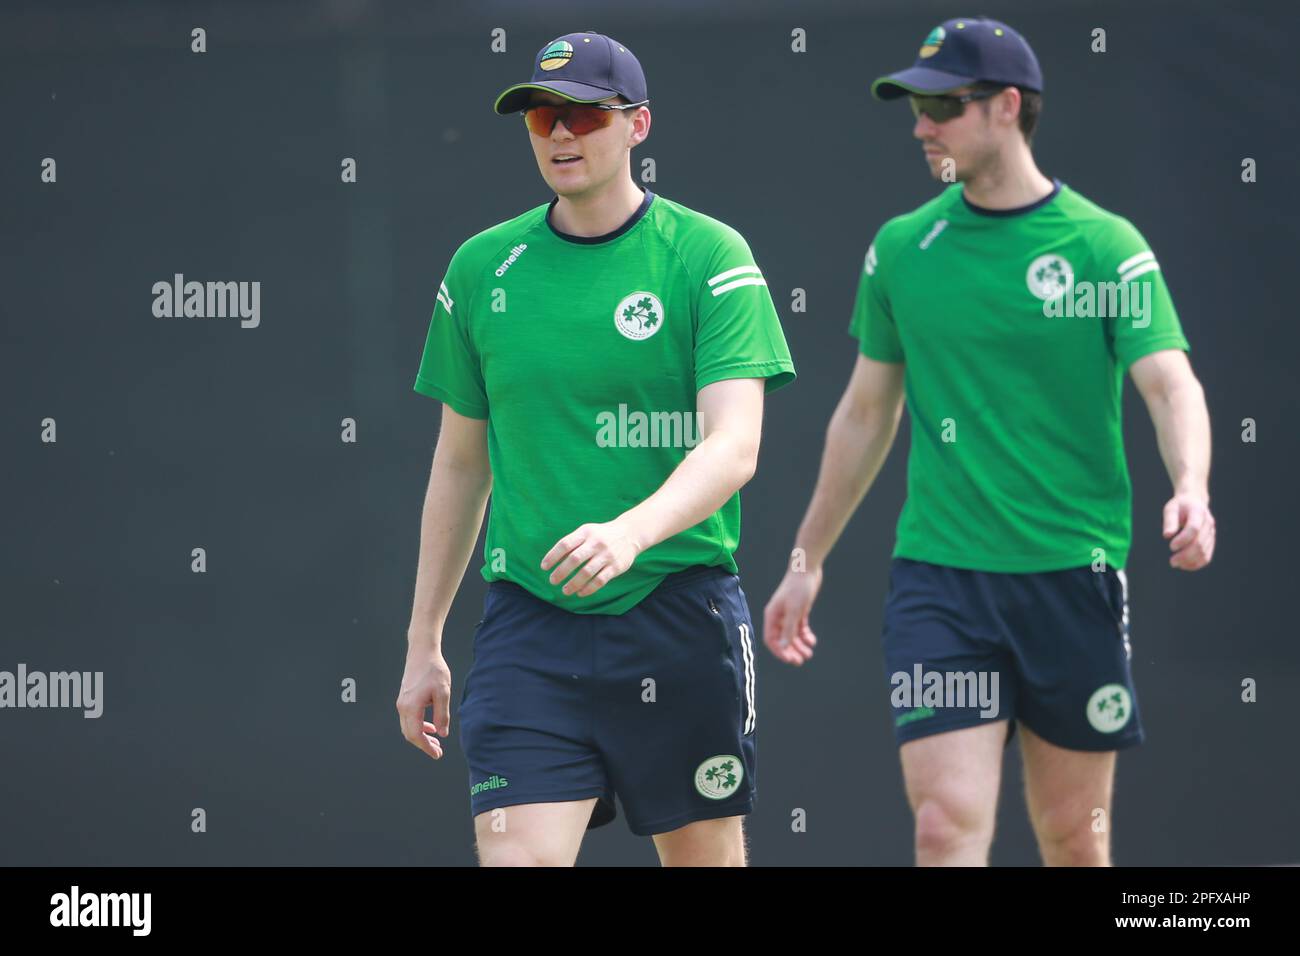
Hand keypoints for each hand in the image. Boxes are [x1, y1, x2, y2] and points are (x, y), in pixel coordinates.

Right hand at [396, 644, 451, 758]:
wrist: (422, 652)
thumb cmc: (433, 670)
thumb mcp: (443, 693)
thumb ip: (442, 714)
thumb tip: (442, 733)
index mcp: (411, 707)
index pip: (416, 735)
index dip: (426, 747)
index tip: (437, 754)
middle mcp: (403, 707)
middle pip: (410, 734)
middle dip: (424, 745)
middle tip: (438, 751)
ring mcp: (402, 703)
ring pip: (408, 727)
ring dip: (421, 736)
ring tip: (436, 741)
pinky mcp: (404, 699)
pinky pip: (409, 719)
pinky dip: (419, 726)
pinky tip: (431, 727)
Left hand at [541, 518, 641, 596]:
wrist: (630, 534)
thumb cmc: (601, 535)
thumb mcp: (587, 532)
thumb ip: (571, 543)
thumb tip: (551, 560)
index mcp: (585, 533)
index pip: (565, 544)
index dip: (553, 556)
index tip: (544, 567)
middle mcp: (596, 543)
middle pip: (574, 559)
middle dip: (561, 572)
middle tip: (552, 581)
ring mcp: (607, 555)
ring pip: (587, 572)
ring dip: (573, 584)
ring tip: (565, 590)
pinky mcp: (616, 567)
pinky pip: (600, 580)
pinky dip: (588, 589)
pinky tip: (580, 593)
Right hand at [763, 565, 822, 665]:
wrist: (807, 569)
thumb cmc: (798, 588)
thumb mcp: (794, 610)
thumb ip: (788, 629)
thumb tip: (783, 647)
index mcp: (772, 616)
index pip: (771, 639)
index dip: (779, 651)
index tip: (790, 659)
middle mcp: (779, 617)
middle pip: (782, 640)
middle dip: (790, 651)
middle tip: (800, 661)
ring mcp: (789, 614)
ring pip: (792, 635)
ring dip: (799, 645)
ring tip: (809, 653)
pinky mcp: (799, 611)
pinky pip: (800, 628)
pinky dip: (805, 635)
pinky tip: (812, 640)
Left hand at [1162, 493, 1215, 569]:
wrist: (1194, 502)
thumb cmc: (1179, 506)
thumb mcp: (1171, 509)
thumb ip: (1169, 521)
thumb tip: (1167, 535)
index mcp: (1198, 512)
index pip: (1194, 528)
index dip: (1183, 540)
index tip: (1171, 546)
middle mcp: (1208, 523)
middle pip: (1200, 543)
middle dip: (1185, 555)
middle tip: (1172, 561)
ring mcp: (1211, 533)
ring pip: (1204, 552)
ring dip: (1190, 561)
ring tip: (1175, 564)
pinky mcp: (1211, 541)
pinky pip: (1207, 556)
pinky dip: (1196, 564)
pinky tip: (1184, 566)